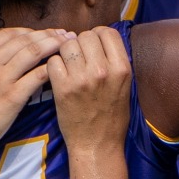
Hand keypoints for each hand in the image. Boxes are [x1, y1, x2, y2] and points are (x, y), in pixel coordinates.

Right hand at [0, 27, 69, 157]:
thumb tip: (10, 50)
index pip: (10, 33)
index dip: (32, 30)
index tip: (46, 32)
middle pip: (25, 40)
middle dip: (48, 35)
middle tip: (65, 35)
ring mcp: (1, 78)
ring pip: (34, 53)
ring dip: (54, 46)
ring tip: (67, 46)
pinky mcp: (12, 96)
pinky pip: (37, 76)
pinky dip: (51, 68)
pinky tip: (60, 68)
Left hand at [48, 26, 132, 154]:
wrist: (97, 145)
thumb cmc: (112, 118)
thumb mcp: (125, 87)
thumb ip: (115, 62)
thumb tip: (101, 39)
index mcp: (122, 69)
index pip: (107, 32)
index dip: (98, 35)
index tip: (94, 44)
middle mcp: (102, 71)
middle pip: (85, 36)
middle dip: (80, 43)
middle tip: (79, 56)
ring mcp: (81, 79)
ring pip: (67, 45)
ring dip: (66, 53)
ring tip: (69, 65)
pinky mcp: (63, 88)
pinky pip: (53, 62)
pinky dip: (54, 66)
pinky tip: (60, 76)